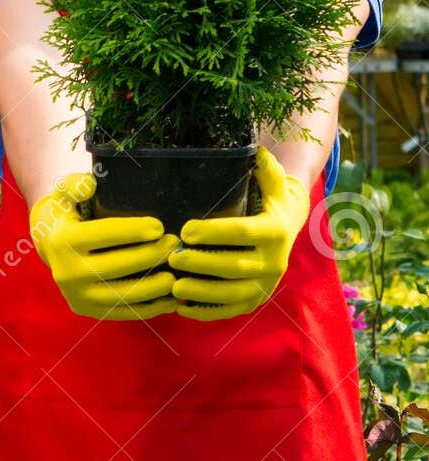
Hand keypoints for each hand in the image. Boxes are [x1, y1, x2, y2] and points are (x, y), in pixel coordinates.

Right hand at [29, 171, 179, 320]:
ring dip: (157, 285)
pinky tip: (171, 297)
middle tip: (176, 244)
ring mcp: (79, 297)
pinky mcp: (90, 311)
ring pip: (126, 295)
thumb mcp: (64, 194)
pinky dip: (152, 307)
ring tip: (177, 272)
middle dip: (153, 255)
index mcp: (64, 242)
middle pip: (120, 266)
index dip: (134, 231)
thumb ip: (75, 184)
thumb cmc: (67, 214)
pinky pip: (127, 313)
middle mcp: (68, 273)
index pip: (105, 235)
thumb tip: (91, 184)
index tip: (160, 227)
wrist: (50, 245)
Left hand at [168, 146, 310, 322]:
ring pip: (232, 293)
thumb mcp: (272, 180)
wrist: (289, 226)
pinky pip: (231, 310)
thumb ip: (265, 166)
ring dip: (201, 291)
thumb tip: (255, 149)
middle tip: (171, 257)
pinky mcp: (256, 300)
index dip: (214, 232)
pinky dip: (206, 311)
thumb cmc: (269, 199)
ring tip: (172, 284)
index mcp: (275, 231)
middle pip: (234, 266)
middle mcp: (275, 261)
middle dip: (201, 264)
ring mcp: (266, 284)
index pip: (242, 232)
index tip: (186, 230)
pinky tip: (181, 307)